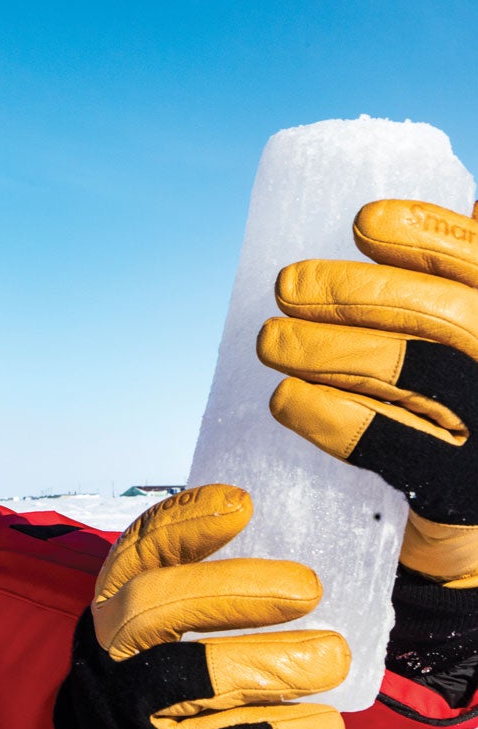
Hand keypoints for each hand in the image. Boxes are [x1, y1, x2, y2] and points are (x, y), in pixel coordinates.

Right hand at [6, 485, 348, 728]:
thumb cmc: (158, 703)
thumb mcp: (153, 642)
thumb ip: (192, 599)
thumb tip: (282, 557)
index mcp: (110, 614)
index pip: (135, 554)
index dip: (183, 524)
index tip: (242, 504)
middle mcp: (110, 659)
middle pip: (153, 609)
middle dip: (232, 589)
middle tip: (308, 587)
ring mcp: (131, 716)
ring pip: (194, 679)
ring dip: (273, 663)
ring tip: (334, 656)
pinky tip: (326, 723)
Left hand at [258, 199, 477, 586]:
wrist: (474, 523)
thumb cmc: (464, 410)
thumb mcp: (470, 338)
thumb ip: (465, 278)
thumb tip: (469, 205)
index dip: (428, 237)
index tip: (363, 220)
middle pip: (443, 316)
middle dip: (355, 293)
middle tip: (287, 284)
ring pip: (410, 371)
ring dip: (327, 348)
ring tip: (271, 340)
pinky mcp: (461, 487)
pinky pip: (387, 443)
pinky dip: (329, 416)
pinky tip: (286, 398)